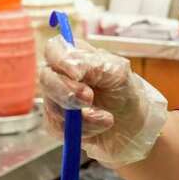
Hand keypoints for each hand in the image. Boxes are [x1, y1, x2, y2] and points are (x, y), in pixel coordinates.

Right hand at [39, 37, 167, 167]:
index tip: (77, 74)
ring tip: (107, 118)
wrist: (133, 123)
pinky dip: (84, 130)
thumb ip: (92, 65)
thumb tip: (70, 68)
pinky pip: (59, 128)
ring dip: (83, 116)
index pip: (53, 49)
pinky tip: (100, 126)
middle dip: (67, 92)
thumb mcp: (116, 72)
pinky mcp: (56, 123)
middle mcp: (60, 76)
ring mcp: (56, 100)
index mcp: (74, 56)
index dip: (59, 60)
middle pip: (45, 79)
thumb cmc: (124, 91)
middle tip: (89, 99)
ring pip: (52, 107)